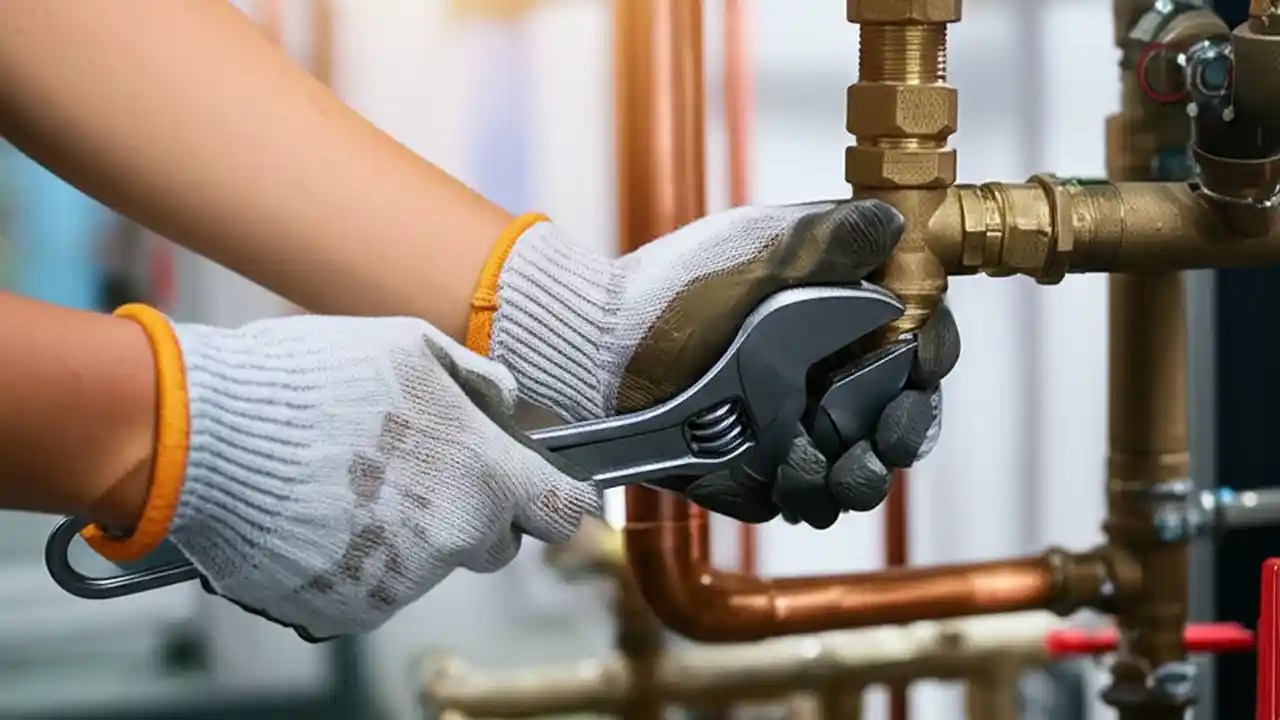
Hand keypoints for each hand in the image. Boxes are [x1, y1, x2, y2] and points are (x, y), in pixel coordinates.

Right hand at [88, 310, 599, 639]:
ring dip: (406, 534)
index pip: (563, 510)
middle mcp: (451, 539)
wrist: (204, 438)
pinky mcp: (346, 611)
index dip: (558, 497)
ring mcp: (399, 582)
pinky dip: (355, 562)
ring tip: (344, 483)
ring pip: (430, 564)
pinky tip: (318, 517)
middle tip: (417, 472)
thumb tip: (507, 405)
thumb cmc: (307, 381)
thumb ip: (477, 381)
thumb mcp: (409, 347)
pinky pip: (373, 589)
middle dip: (473, 514)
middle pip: (495, 543)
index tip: (543, 490)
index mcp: (480, 474)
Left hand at [473, 200, 958, 527]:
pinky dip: (806, 495)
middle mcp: (826, 376)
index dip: (931, 356)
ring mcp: (796, 430)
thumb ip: (825, 243)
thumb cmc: (672, 291)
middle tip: (882, 440)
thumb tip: (891, 222)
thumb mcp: (751, 253)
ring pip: (861, 470)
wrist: (597, 350)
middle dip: (902, 433)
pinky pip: (804, 501)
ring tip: (826, 466)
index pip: (916, 340)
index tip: (921, 369)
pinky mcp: (761, 474)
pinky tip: (785, 474)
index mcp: (839, 317)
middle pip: (901, 417)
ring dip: (860, 475)